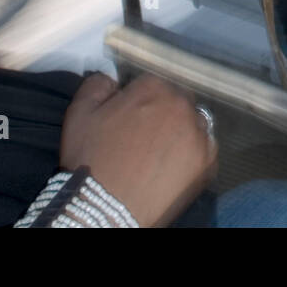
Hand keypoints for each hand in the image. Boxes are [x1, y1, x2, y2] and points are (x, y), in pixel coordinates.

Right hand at [59, 73, 216, 226]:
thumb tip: (112, 78)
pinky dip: (192, 152)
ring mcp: (198, 132)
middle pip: (176, 101)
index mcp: (153, 87)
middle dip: (162, 113)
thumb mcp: (79, 113)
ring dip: (180, 130)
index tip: (131, 117)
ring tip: (159, 151)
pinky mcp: (207, 160)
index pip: (152, 84)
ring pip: (193, 122)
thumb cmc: (90, 160)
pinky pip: (205, 147)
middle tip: (144, 137)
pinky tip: (173, 164)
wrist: (106, 207)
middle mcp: (181, 104)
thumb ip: (98, 84)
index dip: (139, 101)